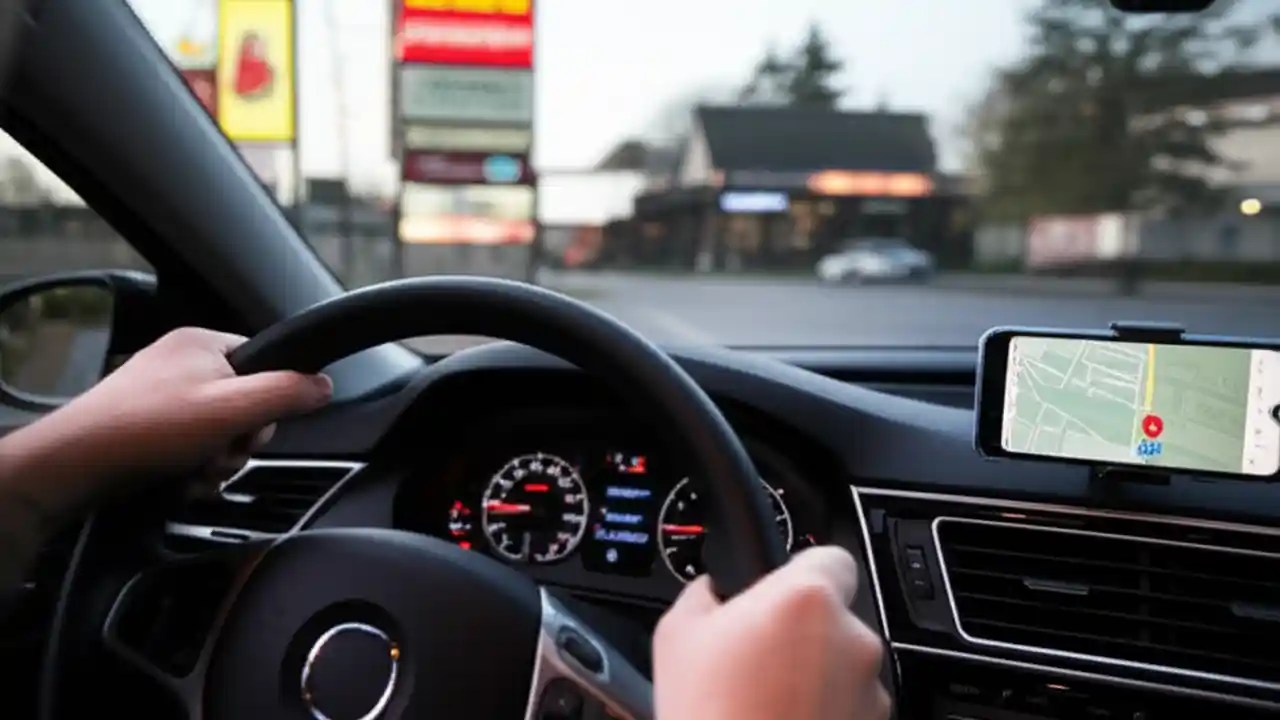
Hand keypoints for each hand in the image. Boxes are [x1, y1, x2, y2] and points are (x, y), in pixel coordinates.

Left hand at [3, 327, 331, 504]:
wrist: (76, 465)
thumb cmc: (151, 429)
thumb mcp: (234, 408)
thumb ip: (287, 393)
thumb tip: (325, 385)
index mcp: (202, 343)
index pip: (265, 366)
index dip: (269, 403)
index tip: (252, 428)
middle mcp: (180, 363)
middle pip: (243, 405)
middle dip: (238, 442)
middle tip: (219, 456)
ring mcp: (159, 395)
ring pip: (218, 432)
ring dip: (216, 461)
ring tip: (194, 472)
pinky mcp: (144, 426)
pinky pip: (190, 446)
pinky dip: (192, 469)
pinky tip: (180, 480)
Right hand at [653, 546, 888, 719]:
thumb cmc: (707, 714)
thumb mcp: (677, 635)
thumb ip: (704, 595)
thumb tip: (712, 590)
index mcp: (807, 598)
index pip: (830, 555)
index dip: (801, 572)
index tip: (778, 592)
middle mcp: (852, 638)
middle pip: (833, 616)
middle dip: (801, 632)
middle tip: (757, 657)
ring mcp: (870, 691)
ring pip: (843, 665)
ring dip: (816, 675)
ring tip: (766, 701)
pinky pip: (850, 707)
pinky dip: (825, 713)